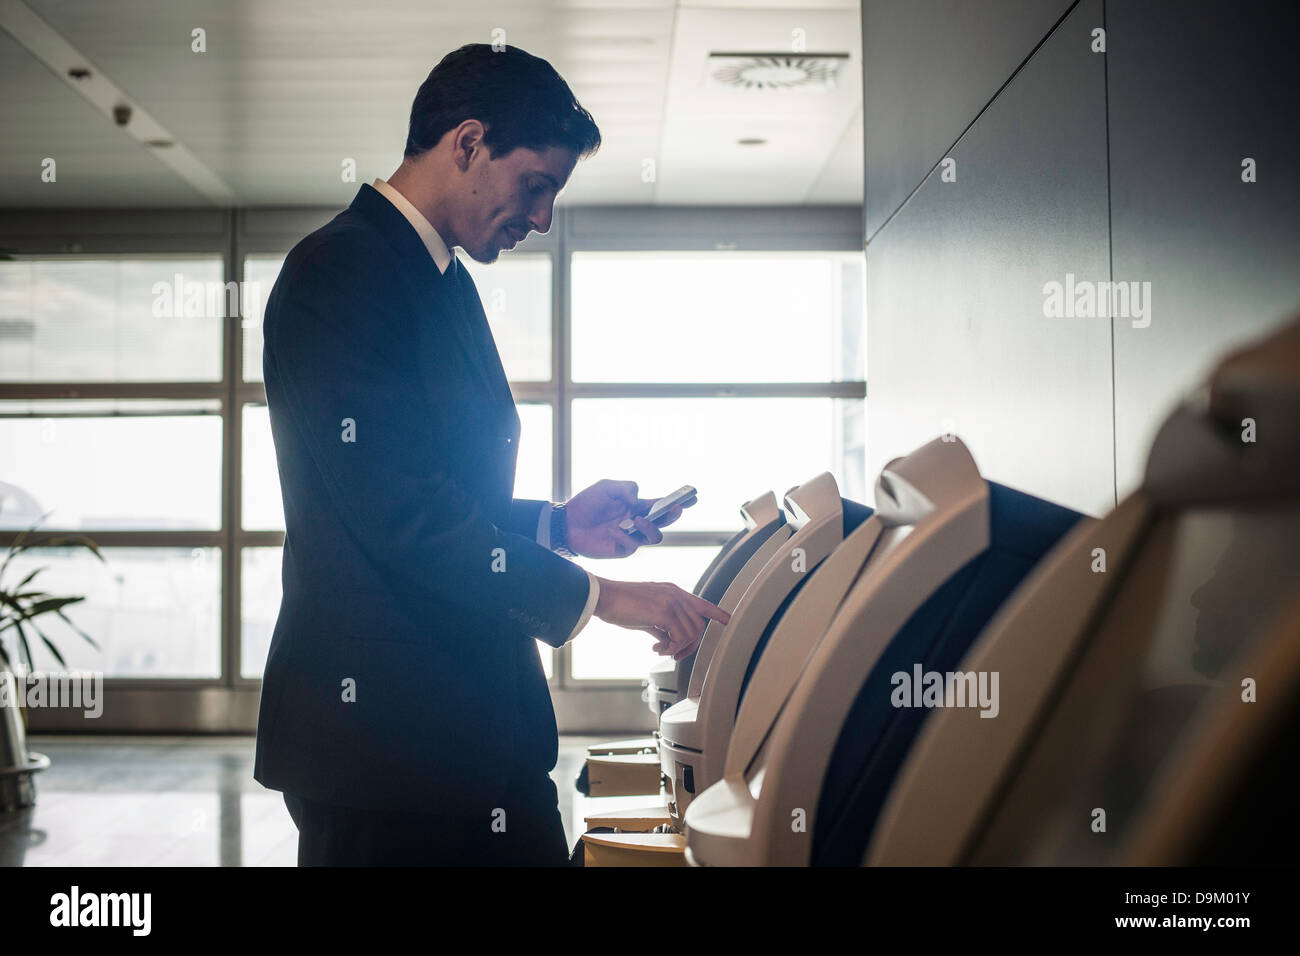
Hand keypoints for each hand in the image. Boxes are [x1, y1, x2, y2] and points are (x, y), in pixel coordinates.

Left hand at [563, 479, 686, 557]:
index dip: (678, 501)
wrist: (567, 523)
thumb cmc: (587, 503)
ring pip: (654, 537)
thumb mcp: (607, 486)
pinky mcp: (621, 550)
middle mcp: (638, 523)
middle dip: (673, 516)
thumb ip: (625, 488)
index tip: (692, 496)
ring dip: (649, 527)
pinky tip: (613, 530)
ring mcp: (631, 538)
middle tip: (676, 509)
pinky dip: (624, 536)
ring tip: (637, 520)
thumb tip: (638, 498)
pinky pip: (632, 545)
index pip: (662, 505)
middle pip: (664, 523)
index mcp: (637, 507)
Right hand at [593, 577, 730, 660]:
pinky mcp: (664, 611)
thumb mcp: (646, 615)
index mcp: (673, 592)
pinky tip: (658, 648)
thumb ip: (661, 626)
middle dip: (690, 645)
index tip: (729, 620)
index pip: (702, 603)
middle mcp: (676, 594)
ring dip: (679, 648)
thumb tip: (668, 641)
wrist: (604, 597)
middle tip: (673, 653)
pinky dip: (671, 648)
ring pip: (692, 632)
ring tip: (663, 650)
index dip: (717, 613)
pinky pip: (680, 637)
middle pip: (699, 625)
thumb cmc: (620, 605)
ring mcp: (672, 601)